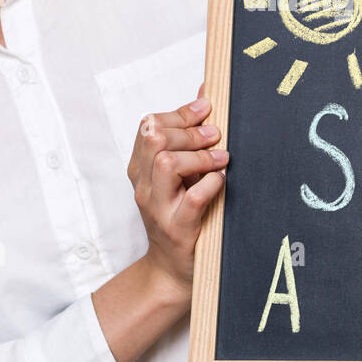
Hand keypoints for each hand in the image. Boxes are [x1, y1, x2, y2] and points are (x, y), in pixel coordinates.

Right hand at [126, 83, 228, 299]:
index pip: (149, 126)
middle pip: (155, 139)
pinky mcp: (179, 228)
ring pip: (167, 164)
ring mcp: (159, 208)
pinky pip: (193, 198)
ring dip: (199, 156)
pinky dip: (211, 183)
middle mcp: (144, 186)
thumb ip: (188, 135)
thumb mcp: (179, 173)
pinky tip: (221, 181)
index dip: (179, 113)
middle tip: (216, 136)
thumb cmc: (180, 214)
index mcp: (140, 169)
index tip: (206, 109)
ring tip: (221, 159)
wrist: (172, 269)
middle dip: (190, 132)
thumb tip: (205, 93)